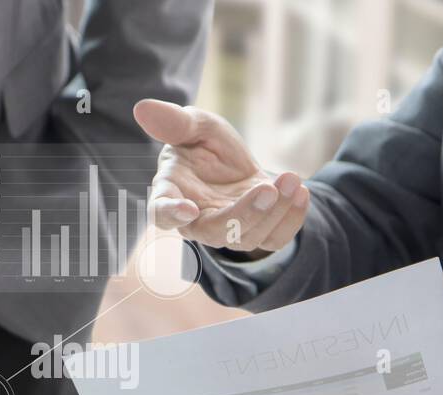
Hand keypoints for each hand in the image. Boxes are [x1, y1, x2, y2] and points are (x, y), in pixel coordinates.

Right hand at [133, 98, 307, 255]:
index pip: (162, 213)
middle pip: (215, 232)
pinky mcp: (258, 234)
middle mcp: (198, 221)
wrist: (235, 165)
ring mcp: (229, 232)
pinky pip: (275, 240)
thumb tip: (141, 107)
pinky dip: (292, 219)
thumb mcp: (195, 126)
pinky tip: (301, 192)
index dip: (171, 213)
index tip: (187, 208)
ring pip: (248, 237)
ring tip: (292, 179)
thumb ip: (173, 122)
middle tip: (268, 189)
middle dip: (244, 214)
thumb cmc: (205, 145)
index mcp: (172, 195)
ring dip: (275, 211)